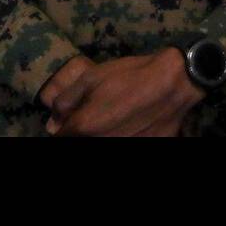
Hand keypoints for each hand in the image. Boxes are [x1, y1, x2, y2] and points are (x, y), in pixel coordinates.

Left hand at [46, 48, 206, 136]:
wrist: (170, 84)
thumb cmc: (128, 76)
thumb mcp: (91, 78)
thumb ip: (66, 99)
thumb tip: (54, 118)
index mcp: (83, 127)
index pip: (61, 137)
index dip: (64, 127)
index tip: (72, 119)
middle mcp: (99, 143)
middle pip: (81, 142)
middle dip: (82, 132)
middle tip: (96, 116)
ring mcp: (121, 147)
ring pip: (102, 143)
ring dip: (102, 135)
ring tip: (113, 119)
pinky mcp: (141, 149)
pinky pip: (124, 142)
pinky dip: (122, 136)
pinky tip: (129, 125)